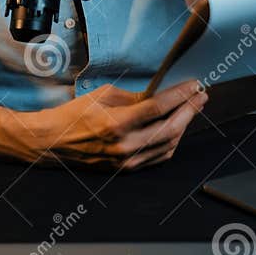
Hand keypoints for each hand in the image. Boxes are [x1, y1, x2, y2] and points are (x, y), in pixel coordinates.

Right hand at [14, 80, 207, 170]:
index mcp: (116, 123)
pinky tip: (177, 128)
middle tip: (201, 96)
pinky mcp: (127, 169)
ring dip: (185, 125)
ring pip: (168, 144)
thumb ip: (135, 97)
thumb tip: (161, 95)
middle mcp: (124, 145)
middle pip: (170, 128)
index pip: (159, 107)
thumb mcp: (104, 95)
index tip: (195, 85)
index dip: (181, 95)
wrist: (53, 142)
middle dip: (190, 110)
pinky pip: (159, 157)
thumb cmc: (75, 114)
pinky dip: (172, 142)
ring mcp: (127, 161)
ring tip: (192, 109)